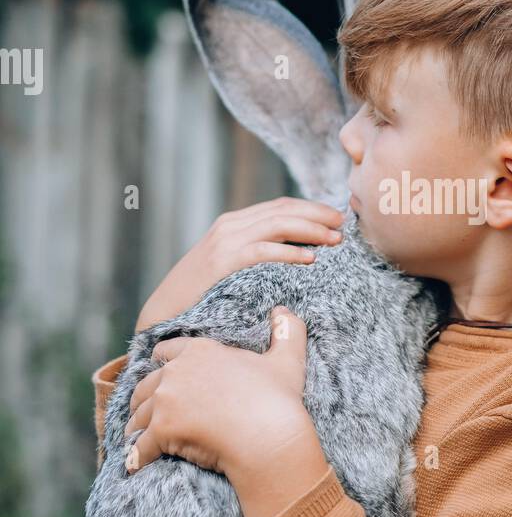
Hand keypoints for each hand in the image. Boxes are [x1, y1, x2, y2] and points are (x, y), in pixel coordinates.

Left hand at [124, 307, 314, 488]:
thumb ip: (287, 331)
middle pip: (145, 385)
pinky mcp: (161, 431)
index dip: (161, 362)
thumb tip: (282, 310)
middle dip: (142, 399)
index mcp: (200, 351)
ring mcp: (166, 402)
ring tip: (136, 439)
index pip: (165, 350)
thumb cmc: (277, 400)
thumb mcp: (288, 359)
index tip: (159, 372)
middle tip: (143, 412)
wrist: (268, 437)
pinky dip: (137, 457)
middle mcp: (176, 372)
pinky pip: (140, 447)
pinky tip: (136, 465)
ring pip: (139, 416)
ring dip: (136, 428)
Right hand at [135, 196, 345, 330]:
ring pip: (278, 225)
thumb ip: (256, 253)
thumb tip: (296, 253)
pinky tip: (310, 258)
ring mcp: (225, 241)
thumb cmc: (201, 293)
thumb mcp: (230, 266)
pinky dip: (289, 252)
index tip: (336, 217)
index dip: (311, 208)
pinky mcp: (223, 261)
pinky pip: (263, 251)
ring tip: (334, 239)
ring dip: (311, 230)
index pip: (280, 206)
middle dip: (317, 215)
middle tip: (343, 224)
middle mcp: (230, 225)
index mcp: (234, 223)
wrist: (163, 311)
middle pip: (283, 210)